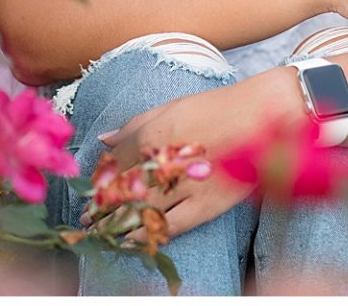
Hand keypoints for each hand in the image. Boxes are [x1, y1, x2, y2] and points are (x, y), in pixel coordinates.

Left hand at [88, 82, 275, 239]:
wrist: (264, 117)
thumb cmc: (215, 108)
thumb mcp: (168, 109)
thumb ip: (134, 126)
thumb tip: (104, 138)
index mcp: (150, 134)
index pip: (113, 165)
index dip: (97, 182)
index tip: (86, 195)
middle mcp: (162, 160)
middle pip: (121, 189)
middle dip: (99, 207)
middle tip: (84, 221)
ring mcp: (185, 184)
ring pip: (140, 208)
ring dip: (116, 222)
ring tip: (99, 233)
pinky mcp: (209, 203)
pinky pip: (173, 223)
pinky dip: (149, 232)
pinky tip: (130, 240)